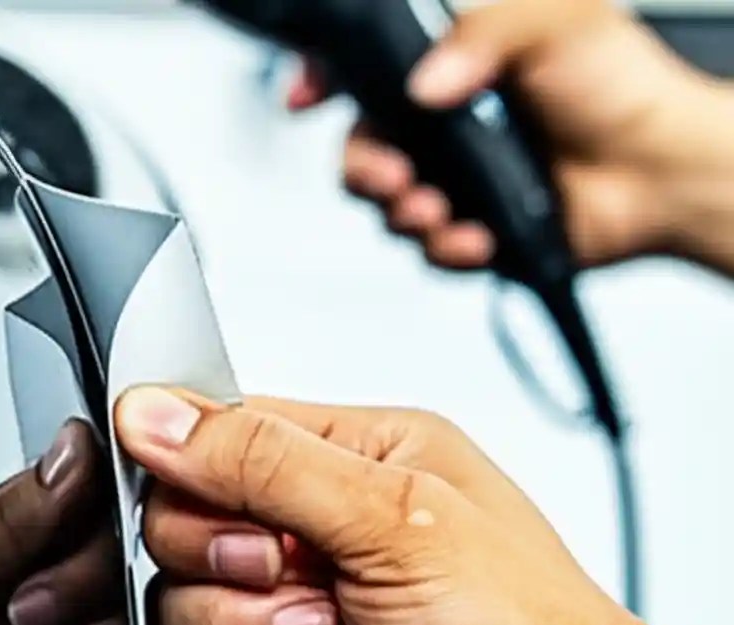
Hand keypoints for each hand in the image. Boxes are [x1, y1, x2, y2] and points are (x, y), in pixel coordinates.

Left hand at [0, 420, 131, 624]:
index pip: (93, 478)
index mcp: (29, 524)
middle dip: (77, 589)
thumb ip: (6, 520)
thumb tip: (74, 449)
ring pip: (150, 605)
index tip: (58, 551)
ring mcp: (109, 617)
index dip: (91, 509)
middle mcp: (74, 564)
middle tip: (26, 619)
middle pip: (129, 539)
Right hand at [117, 387, 733, 624]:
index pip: (211, 438)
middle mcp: (311, 530)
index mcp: (348, 456)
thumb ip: (264, 459)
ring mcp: (292, 611)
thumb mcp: (397, 518)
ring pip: (180, 613)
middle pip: (180, 529)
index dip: (199, 484)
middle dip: (230, 573)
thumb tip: (153, 412)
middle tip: (303, 586)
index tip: (244, 524)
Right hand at [292, 0, 733, 274]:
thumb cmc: (622, 88)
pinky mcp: (472, 232)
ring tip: (436, 207)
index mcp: (450, 70)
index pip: (365, 73)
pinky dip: (446, 249)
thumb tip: (423, 84)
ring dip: (402, 213)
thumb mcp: (552, 24)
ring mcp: (455, 183)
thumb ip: (479, 35)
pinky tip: (475, 236)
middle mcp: (444, 129)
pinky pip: (429, 253)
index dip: (323, 83)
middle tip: (390, 173)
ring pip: (387, 208)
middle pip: (360, 149)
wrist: (664, 170)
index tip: (307, 98)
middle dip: (362, 167)